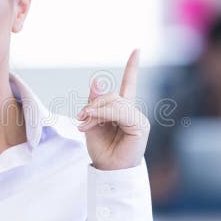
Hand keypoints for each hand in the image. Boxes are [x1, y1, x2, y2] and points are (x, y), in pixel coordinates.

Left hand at [76, 49, 149, 170]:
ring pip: (114, 102)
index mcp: (122, 110)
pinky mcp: (140, 125)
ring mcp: (137, 118)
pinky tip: (93, 121)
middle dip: (93, 105)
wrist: (109, 171)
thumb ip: (94, 103)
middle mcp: (131, 112)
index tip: (137, 50)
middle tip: (80, 118)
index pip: (129, 84)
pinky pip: (120, 111)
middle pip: (112, 95)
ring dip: (96, 111)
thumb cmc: (102, 150)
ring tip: (84, 124)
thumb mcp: (92, 124)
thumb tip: (96, 81)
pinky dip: (104, 114)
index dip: (132, 67)